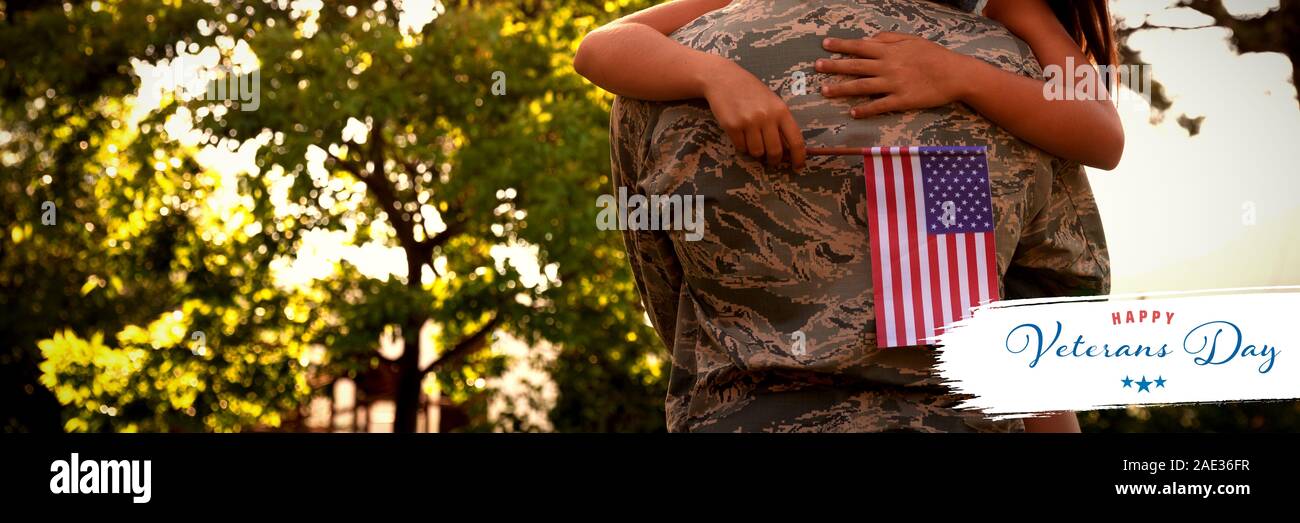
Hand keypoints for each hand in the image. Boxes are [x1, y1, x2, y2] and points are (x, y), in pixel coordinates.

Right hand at [701, 61, 805, 169]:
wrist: (724, 79)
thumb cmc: (750, 91)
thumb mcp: (772, 102)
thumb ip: (780, 123)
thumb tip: (787, 150)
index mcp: (781, 111)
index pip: (795, 140)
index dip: (798, 157)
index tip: (798, 167)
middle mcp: (766, 117)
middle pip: (775, 151)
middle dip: (774, 160)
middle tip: (771, 160)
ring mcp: (748, 122)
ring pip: (757, 152)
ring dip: (755, 151)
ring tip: (752, 140)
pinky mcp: (732, 126)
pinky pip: (741, 147)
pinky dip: (742, 146)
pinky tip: (740, 134)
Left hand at [816, 32, 970, 117]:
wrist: (956, 74)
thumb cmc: (934, 55)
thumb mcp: (912, 40)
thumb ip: (889, 38)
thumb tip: (869, 38)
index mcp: (890, 51)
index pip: (860, 47)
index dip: (841, 46)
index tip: (825, 45)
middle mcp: (888, 66)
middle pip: (855, 66)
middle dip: (834, 66)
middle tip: (816, 67)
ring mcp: (894, 84)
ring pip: (862, 86)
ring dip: (842, 88)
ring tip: (824, 91)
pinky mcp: (902, 100)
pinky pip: (879, 105)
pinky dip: (865, 109)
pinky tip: (852, 112)